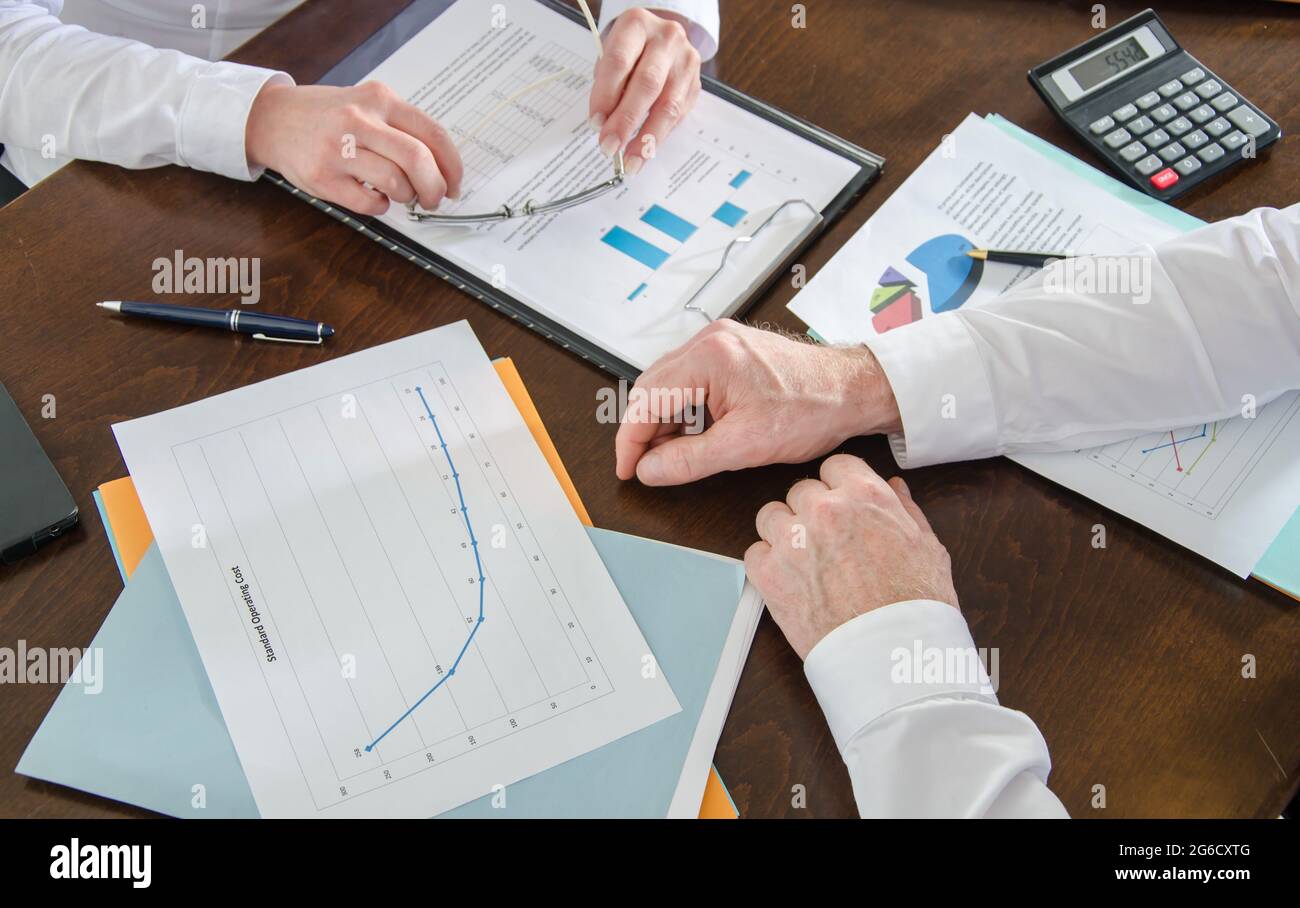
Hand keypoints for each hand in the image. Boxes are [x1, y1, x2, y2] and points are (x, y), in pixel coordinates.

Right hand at [245, 81, 462, 215]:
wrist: (272, 118)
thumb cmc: (328, 115)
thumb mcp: (366, 103)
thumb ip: (401, 128)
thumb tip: (443, 168)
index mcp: (379, 99)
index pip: (433, 134)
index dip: (452, 166)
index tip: (455, 184)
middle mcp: (359, 119)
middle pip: (418, 160)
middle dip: (434, 188)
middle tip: (433, 199)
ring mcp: (338, 149)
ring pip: (395, 183)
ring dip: (406, 197)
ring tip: (399, 194)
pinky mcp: (322, 177)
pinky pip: (369, 203)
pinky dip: (380, 206)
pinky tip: (373, 197)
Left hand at [588, 8, 701, 175]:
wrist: (661, 40)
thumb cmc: (630, 50)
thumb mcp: (611, 55)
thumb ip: (607, 85)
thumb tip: (604, 124)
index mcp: (637, 25)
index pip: (619, 62)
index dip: (605, 95)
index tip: (595, 123)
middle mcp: (667, 39)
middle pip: (647, 84)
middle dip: (626, 121)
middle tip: (610, 147)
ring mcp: (686, 61)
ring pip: (668, 105)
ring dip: (647, 137)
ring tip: (630, 161)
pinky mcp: (696, 84)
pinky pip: (678, 115)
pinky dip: (660, 136)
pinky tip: (645, 150)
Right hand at [614, 320, 901, 485]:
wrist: (852, 390)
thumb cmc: (812, 408)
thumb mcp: (745, 446)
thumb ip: (689, 460)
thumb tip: (650, 470)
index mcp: (709, 357)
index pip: (647, 400)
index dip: (631, 440)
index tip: (627, 469)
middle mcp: (709, 340)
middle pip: (651, 388)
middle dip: (645, 430)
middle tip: (647, 466)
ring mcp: (719, 342)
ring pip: (668, 384)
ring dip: (665, 420)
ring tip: (674, 454)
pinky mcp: (729, 350)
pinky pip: (689, 379)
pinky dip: (684, 409)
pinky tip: (694, 434)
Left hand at [745, 455, 958, 659]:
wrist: (892, 653)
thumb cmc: (916, 605)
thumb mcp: (927, 546)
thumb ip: (904, 510)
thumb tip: (895, 488)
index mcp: (864, 495)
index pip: (836, 466)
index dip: (839, 486)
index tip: (840, 503)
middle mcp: (823, 509)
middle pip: (801, 491)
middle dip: (812, 511)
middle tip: (827, 541)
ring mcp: (792, 540)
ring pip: (770, 517)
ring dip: (784, 533)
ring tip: (805, 560)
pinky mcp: (769, 574)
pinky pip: (754, 553)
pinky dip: (768, 565)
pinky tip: (790, 580)